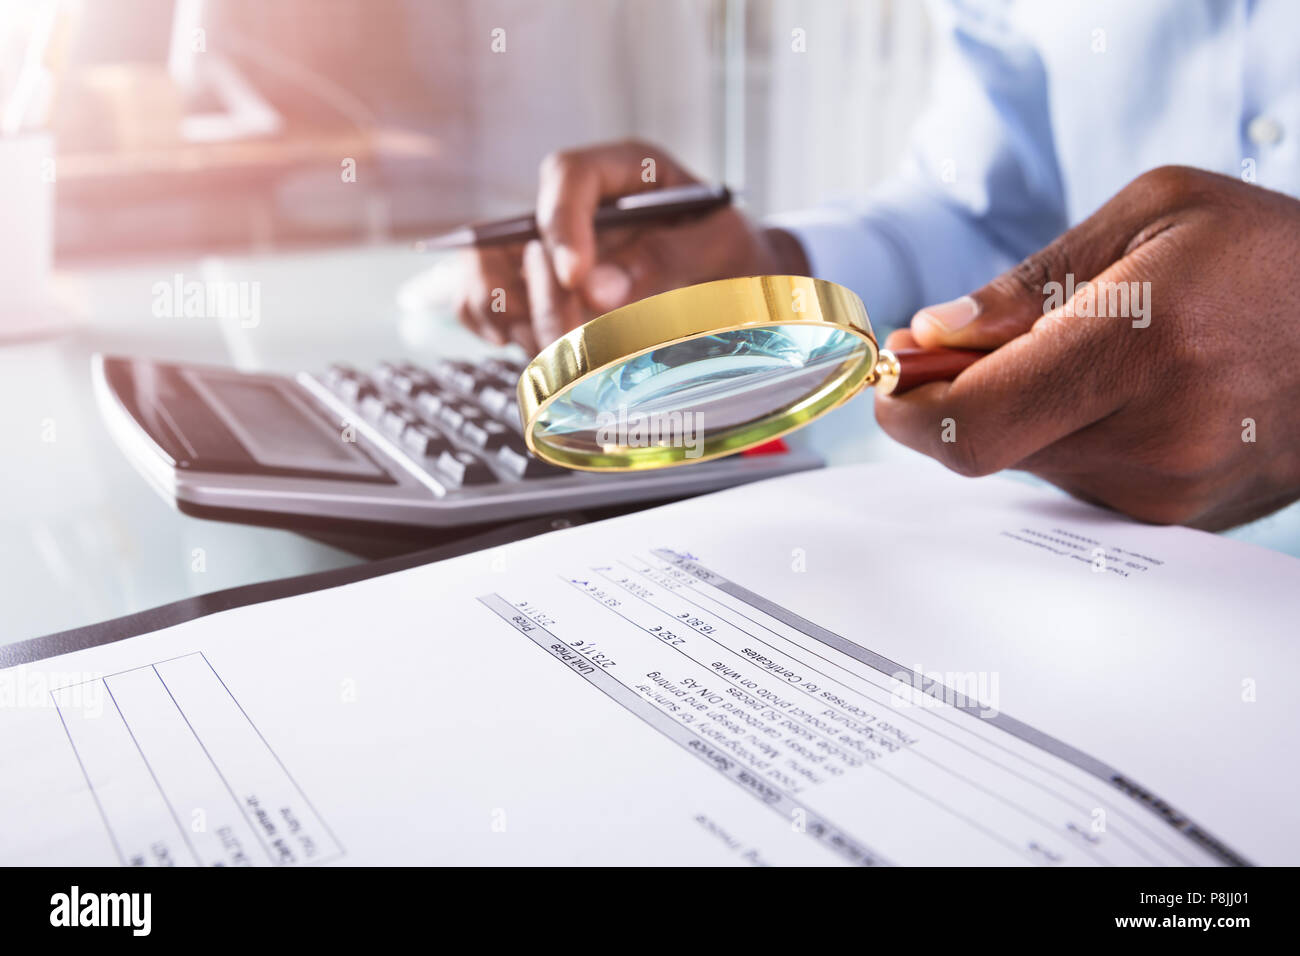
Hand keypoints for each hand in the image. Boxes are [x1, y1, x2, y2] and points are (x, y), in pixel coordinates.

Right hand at [452, 139, 807, 351]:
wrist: (737, 282)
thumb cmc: (732, 254)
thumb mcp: (719, 247)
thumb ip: (664, 260)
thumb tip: (599, 292)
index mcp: (622, 170)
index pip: (567, 176)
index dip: (562, 225)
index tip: (576, 276)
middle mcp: (575, 207)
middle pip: (511, 231)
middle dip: (535, 289)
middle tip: (571, 333)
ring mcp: (549, 249)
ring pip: (490, 274)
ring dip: (518, 318)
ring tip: (567, 348)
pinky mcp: (538, 289)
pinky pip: (488, 304)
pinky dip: (499, 329)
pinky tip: (537, 348)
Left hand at [875, 166, 1299, 528]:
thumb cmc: (1267, 255)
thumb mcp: (1151, 214)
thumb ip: (1027, 284)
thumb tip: (933, 334)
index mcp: (1140, 346)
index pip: (973, 424)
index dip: (910, 409)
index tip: (893, 380)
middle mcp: (1156, 436)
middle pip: (987, 448)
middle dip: (956, 399)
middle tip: (966, 348)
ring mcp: (1171, 490)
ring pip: (1028, 466)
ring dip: (1018, 417)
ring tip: (1081, 358)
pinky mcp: (1179, 516)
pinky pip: (1077, 483)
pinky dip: (1065, 440)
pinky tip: (1115, 395)